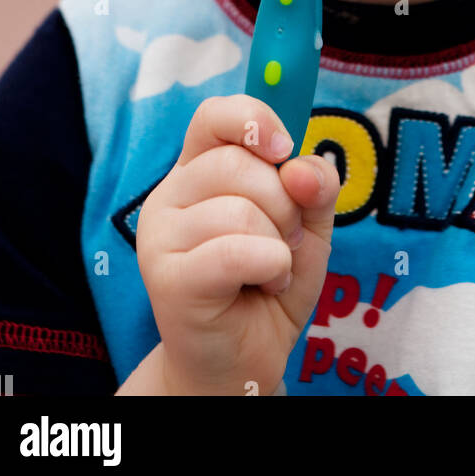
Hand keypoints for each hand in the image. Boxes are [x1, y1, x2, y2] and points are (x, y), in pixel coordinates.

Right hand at [135, 94, 339, 395]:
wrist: (245, 359)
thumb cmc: (269, 284)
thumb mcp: (309, 225)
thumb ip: (314, 185)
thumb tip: (300, 166)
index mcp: (198, 169)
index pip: (214, 116)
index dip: (253, 119)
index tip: (283, 148)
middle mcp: (170, 194)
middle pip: (237, 162)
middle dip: (284, 202)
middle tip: (287, 239)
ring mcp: (160, 235)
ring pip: (240, 210)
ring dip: (279, 244)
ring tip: (272, 269)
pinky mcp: (166, 278)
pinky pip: (236, 251)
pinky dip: (271, 267)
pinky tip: (265, 285)